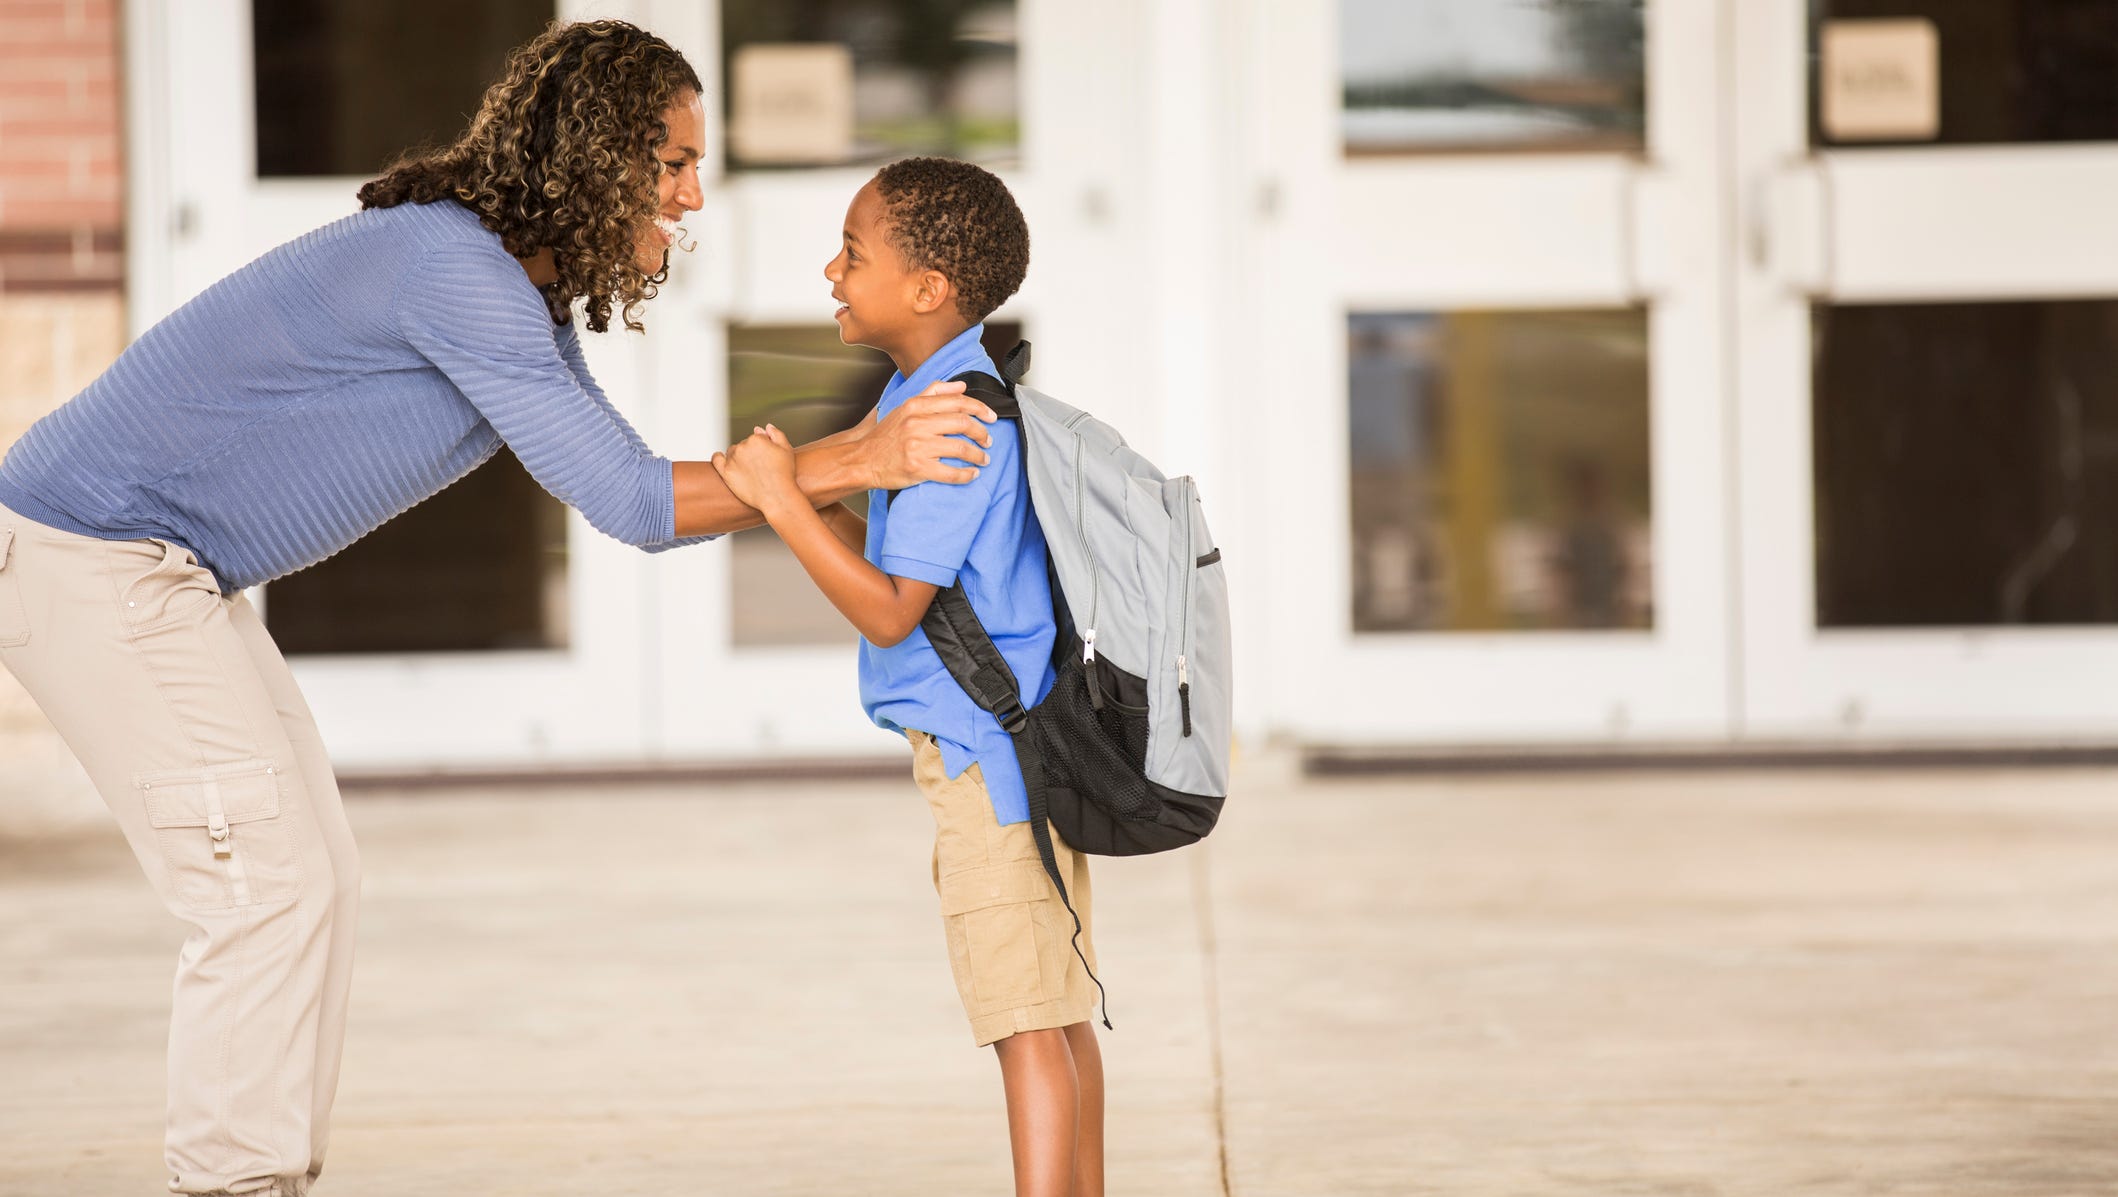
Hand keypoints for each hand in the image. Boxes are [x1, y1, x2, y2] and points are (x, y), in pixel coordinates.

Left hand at [711, 424, 799, 514]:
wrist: (777, 496)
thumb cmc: (784, 475)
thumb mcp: (786, 449)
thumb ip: (776, 434)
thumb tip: (765, 427)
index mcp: (756, 439)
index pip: (755, 438)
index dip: (762, 448)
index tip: (766, 458)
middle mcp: (742, 446)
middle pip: (743, 445)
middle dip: (750, 453)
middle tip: (760, 467)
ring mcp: (733, 460)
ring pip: (732, 452)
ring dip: (737, 457)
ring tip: (748, 470)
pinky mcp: (726, 473)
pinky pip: (717, 460)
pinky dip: (717, 457)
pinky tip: (719, 457)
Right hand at [860, 379, 995, 489]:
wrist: (862, 460)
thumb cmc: (886, 436)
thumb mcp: (905, 407)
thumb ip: (933, 393)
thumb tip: (961, 386)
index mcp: (915, 406)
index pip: (957, 402)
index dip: (979, 408)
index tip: (991, 416)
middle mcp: (917, 424)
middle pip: (962, 424)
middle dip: (982, 433)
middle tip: (988, 440)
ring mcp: (917, 446)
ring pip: (960, 448)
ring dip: (978, 455)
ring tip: (984, 458)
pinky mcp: (917, 468)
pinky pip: (950, 472)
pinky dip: (966, 474)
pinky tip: (972, 474)